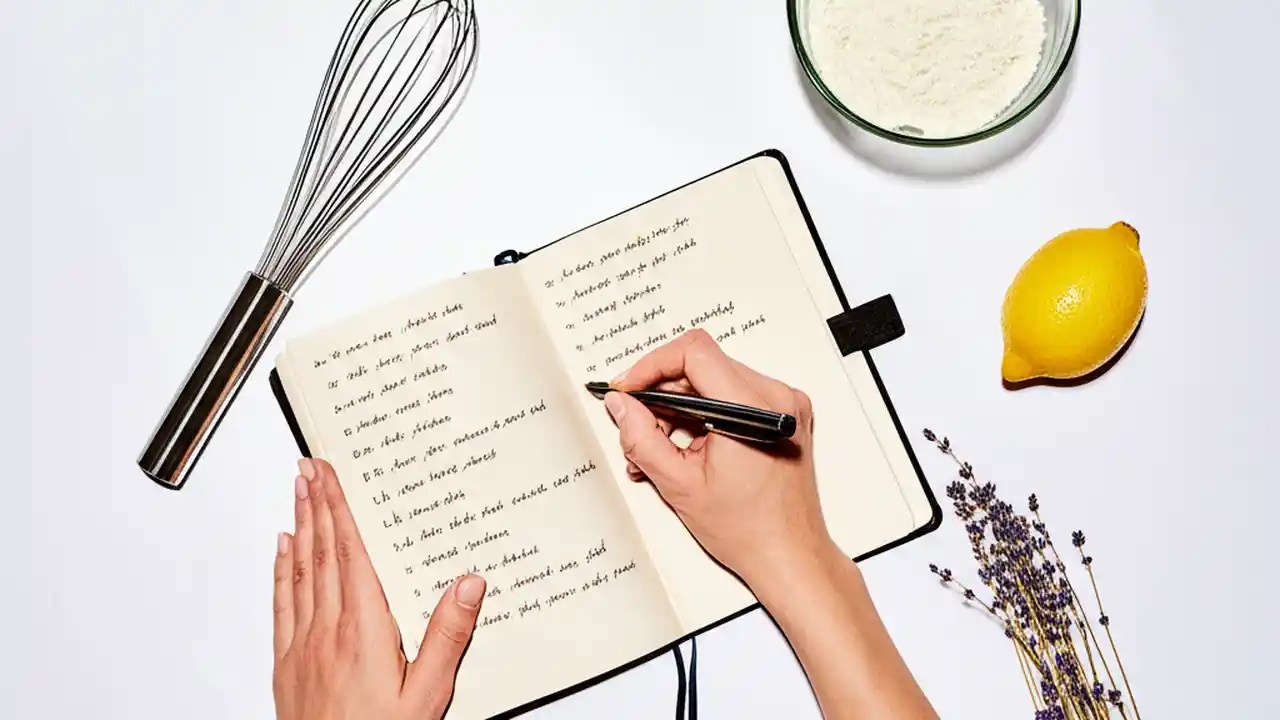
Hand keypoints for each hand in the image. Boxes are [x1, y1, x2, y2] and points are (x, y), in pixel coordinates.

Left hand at [273, 458, 486, 719]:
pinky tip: (281, 549)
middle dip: (317, 504)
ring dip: (299, 526)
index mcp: (364, 630)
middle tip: (310, 466)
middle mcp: (327, 630)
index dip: (340, 509)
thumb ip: (447, 636)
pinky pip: (282, 603)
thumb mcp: (427, 693)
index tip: (331, 475)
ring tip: (298, 491)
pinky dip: (281, 570)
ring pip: (299, 570)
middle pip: (321, 552)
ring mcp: (303, 645)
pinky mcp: (287, 664)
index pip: (350, 553)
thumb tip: (468, 585)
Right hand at [606, 329, 836, 590]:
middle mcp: (776, 399)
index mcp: (754, 409)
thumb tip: (621, 405)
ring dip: (680, 407)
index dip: (652, 365)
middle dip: (662, 394)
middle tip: (637, 427)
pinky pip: (733, 397)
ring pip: (715, 381)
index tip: (629, 390)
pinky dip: (704, 415)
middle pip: (703, 367)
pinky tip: (687, 447)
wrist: (791, 557)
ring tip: (661, 448)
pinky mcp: (784, 417)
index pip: (694, 352)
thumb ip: (642, 438)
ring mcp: (785, 406)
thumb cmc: (748, 531)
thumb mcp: (680, 485)